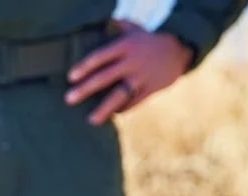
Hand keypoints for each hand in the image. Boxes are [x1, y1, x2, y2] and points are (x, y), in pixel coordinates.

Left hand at [64, 20, 192, 123]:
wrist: (179, 50)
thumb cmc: (148, 40)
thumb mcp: (133, 29)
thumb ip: (115, 26)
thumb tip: (97, 21)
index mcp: (125, 46)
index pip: (100, 56)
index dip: (84, 66)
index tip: (70, 77)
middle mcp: (132, 61)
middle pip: (105, 77)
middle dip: (85, 89)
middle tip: (68, 99)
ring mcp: (142, 77)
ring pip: (120, 95)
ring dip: (104, 109)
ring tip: (90, 120)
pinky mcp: (151, 89)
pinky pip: (134, 102)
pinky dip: (122, 109)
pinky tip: (111, 114)